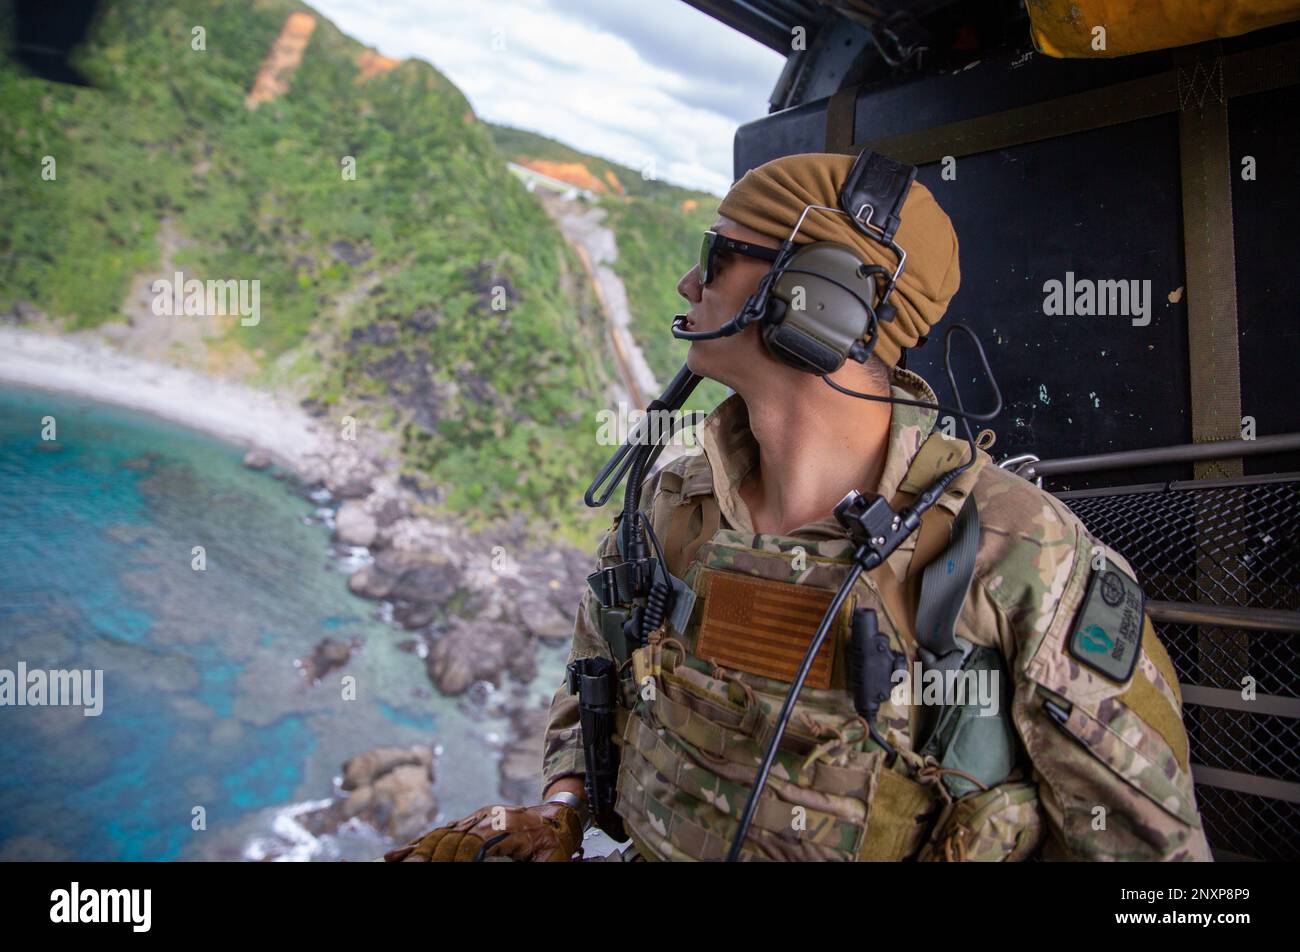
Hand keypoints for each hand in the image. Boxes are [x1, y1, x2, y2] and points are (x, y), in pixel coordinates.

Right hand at [382, 802, 583, 861]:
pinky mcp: (471, 821)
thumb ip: (537, 869)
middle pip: (451, 840)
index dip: (452, 859)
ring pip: (441, 835)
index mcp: (506, 828)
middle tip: (408, 868)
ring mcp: (477, 819)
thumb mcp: (553, 858)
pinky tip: (401, 853)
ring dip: (418, 850)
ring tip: (397, 862)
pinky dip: (420, 843)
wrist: (559, 814)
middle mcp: (487, 820)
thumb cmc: (556, 840)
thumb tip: (528, 870)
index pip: (472, 846)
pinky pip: (442, 832)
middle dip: (428, 856)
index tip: (437, 868)